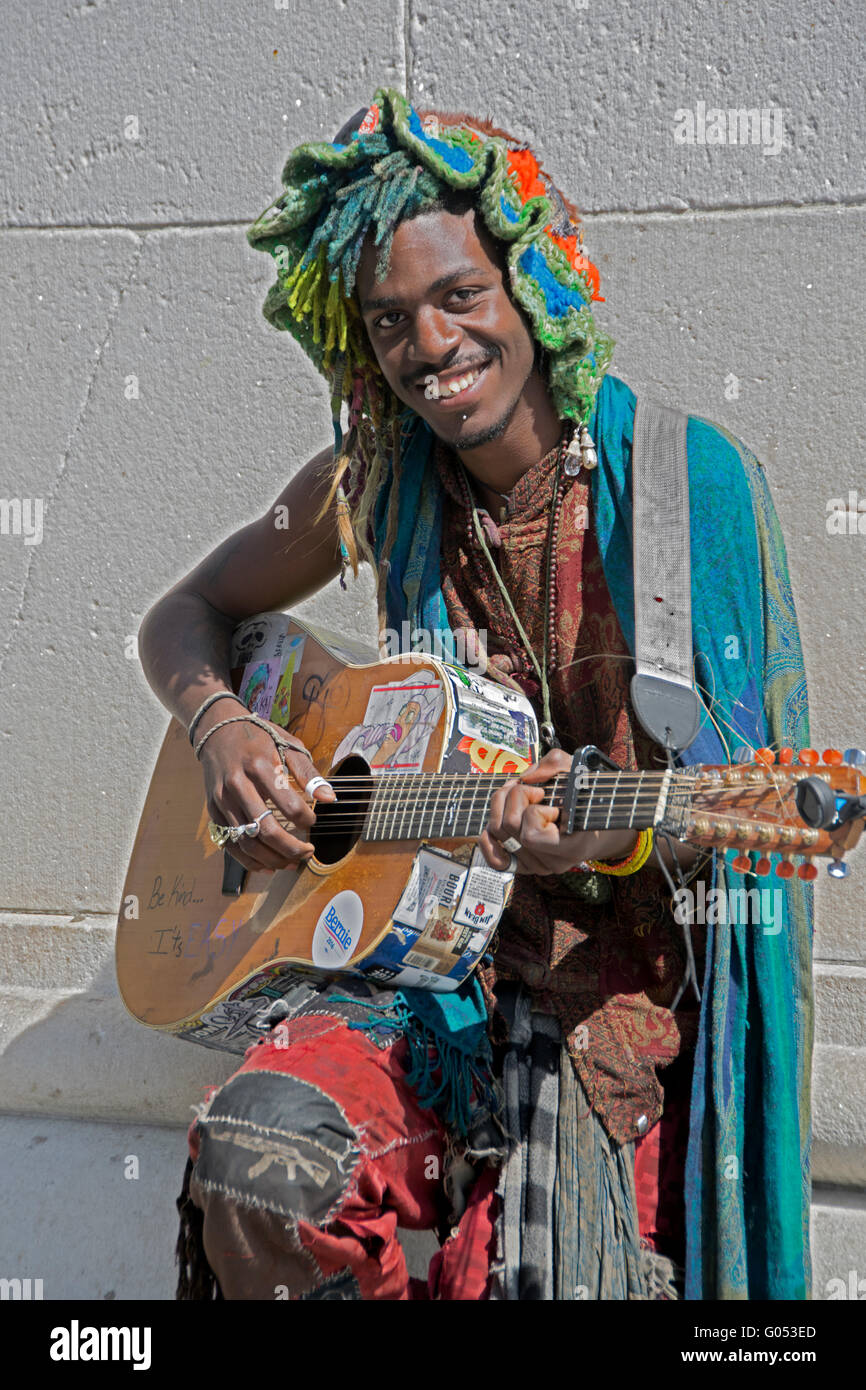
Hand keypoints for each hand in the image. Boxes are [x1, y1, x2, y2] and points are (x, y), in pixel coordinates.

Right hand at [196, 704, 335, 872]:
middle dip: (291, 848)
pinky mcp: (213, 811)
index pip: (287, 803)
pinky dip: (249, 861)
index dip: (305, 818)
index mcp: (259, 766)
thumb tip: (329, 798)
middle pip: (265, 829)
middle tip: (308, 852)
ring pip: (247, 842)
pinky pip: (230, 844)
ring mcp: (222, 801)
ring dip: (273, 858)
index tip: (314, 820)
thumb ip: (308, 772)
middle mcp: (237, 785)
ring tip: (293, 862)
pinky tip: (269, 865)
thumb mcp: (286, 743)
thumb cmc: (257, 736)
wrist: (216, 729)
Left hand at [478, 749, 638, 875]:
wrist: (593, 823)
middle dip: (515, 796)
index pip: (531, 835)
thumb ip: (554, 764)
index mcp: (572, 846)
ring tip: (518, 794)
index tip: (548, 798)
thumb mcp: (577, 771)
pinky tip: (496, 821)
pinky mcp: (526, 866)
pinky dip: (488, 840)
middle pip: (509, 827)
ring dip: (501, 805)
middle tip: (531, 788)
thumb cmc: (584, 796)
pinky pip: (496, 861)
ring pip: (497, 833)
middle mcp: (553, 862)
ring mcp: (538, 866)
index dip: (533, 810)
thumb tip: (526, 777)